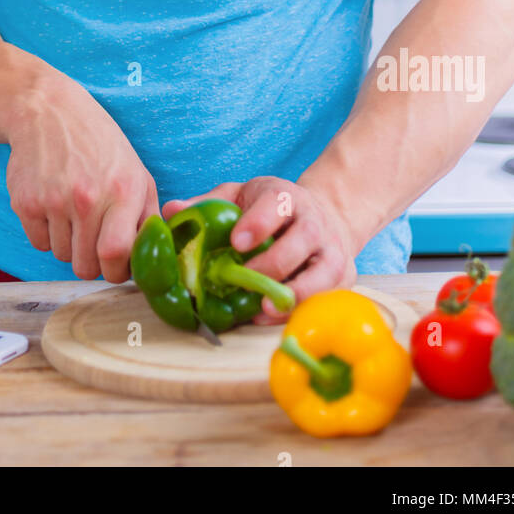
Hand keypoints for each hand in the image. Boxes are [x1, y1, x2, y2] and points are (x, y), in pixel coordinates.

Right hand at [5, 69, 159, 284]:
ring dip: (68, 243)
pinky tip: (53, 205)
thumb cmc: (99, 144)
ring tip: (72, 211)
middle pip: (85, 266)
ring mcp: (54, 201)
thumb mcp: (136, 171)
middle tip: (92, 239)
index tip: (115, 265)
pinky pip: (38, 243)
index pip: (117, 255)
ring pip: (61, 256)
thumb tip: (152, 258)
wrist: (49, 111)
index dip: (116, 271)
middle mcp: (88, 197)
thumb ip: (147, 216)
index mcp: (123, 190)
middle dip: (91, 261)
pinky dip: (46, 233)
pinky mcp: (26, 202)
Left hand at [162, 176, 357, 321]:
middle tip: (245, 280)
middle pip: (302, 239)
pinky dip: (303, 310)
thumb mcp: (240, 196)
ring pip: (322, 273)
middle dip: (274, 262)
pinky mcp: (342, 277)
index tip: (237, 241)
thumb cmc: (270, 209)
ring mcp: (332, 251)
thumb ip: (207, 203)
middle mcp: (315, 221)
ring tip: (262, 308)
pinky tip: (273, 317)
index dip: (259, 223)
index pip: (276, 204)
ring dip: (294, 293)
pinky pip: (327, 297)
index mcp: (286, 197)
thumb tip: (171, 211)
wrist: (323, 215)